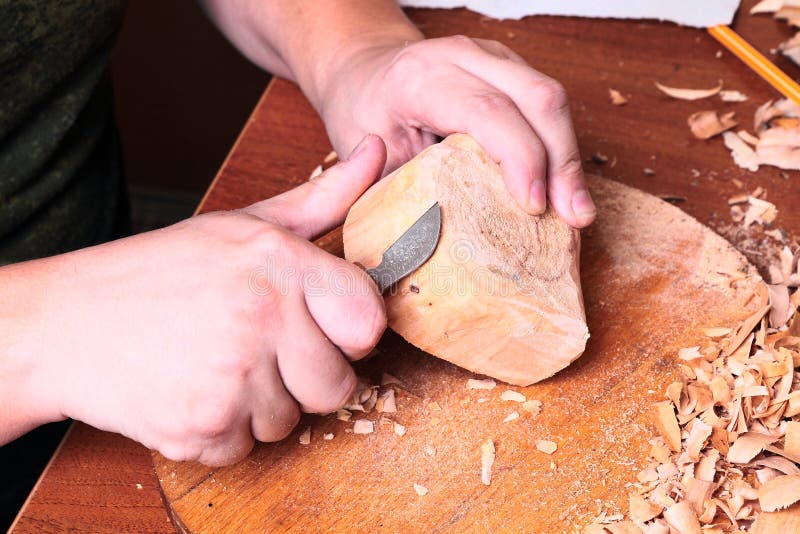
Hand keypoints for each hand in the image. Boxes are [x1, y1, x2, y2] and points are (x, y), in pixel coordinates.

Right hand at [7, 135, 387, 465]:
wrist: (68, 324)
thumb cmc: (162, 270)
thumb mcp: (243, 225)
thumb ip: (323, 198)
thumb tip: (376, 153)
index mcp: (281, 265)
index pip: (368, 323)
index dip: (350, 330)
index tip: (324, 325)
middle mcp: (263, 321)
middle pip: (336, 386)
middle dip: (306, 376)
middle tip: (261, 347)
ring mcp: (233, 380)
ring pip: (291, 421)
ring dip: (262, 403)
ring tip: (220, 363)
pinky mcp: (204, 428)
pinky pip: (247, 448)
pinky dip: (226, 430)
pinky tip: (196, 389)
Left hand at [317, 35, 595, 227]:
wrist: (365, 73)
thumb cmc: (364, 114)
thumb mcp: (368, 157)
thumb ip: (404, 187)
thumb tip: (444, 239)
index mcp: (423, 77)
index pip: (487, 111)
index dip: (519, 158)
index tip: (534, 208)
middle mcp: (464, 56)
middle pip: (537, 98)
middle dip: (561, 162)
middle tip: (573, 218)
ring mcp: (493, 56)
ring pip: (551, 99)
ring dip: (568, 158)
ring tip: (576, 211)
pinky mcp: (509, 68)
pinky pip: (547, 105)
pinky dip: (559, 147)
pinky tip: (562, 188)